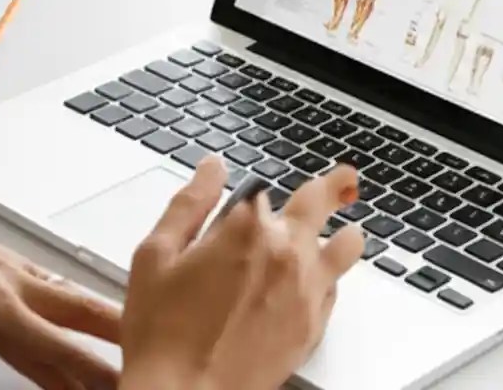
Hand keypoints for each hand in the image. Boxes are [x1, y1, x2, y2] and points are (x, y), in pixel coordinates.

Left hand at [0, 202, 120, 389]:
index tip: (119, 382)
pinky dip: (66, 297)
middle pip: (75, 310)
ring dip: (96, 315)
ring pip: (63, 294)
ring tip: (124, 332)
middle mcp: (3, 280)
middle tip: (146, 347)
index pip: (53, 346)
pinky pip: (41, 280)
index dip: (89, 369)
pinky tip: (73, 303)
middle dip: (115, 329)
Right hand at [120, 157, 363, 389]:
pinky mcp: (314, 324)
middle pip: (322, 199)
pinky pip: (336, 289)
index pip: (263, 188)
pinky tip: (321, 281)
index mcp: (245, 227)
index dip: (251, 195)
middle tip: (344, 178)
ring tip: (346, 229)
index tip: (247, 197)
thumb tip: (211, 169)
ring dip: (344, 231)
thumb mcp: (156, 255)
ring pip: (346, 244)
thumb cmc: (164, 333)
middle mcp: (285, 251)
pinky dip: (331, 278)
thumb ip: (189, 204)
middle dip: (333, 185)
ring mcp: (306, 289)